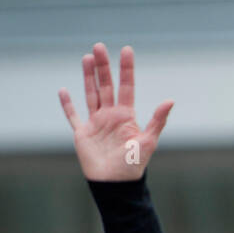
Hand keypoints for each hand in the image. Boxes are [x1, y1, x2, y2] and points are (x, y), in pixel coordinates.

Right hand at [58, 43, 173, 181]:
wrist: (115, 185)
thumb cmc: (133, 166)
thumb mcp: (148, 142)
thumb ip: (157, 121)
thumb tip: (170, 100)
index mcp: (126, 116)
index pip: (126, 87)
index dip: (126, 69)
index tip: (126, 50)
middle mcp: (111, 116)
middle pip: (106, 85)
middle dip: (103, 66)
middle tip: (99, 46)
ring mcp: (96, 124)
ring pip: (91, 94)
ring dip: (88, 77)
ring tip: (87, 58)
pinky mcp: (82, 134)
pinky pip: (73, 116)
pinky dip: (67, 104)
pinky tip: (63, 90)